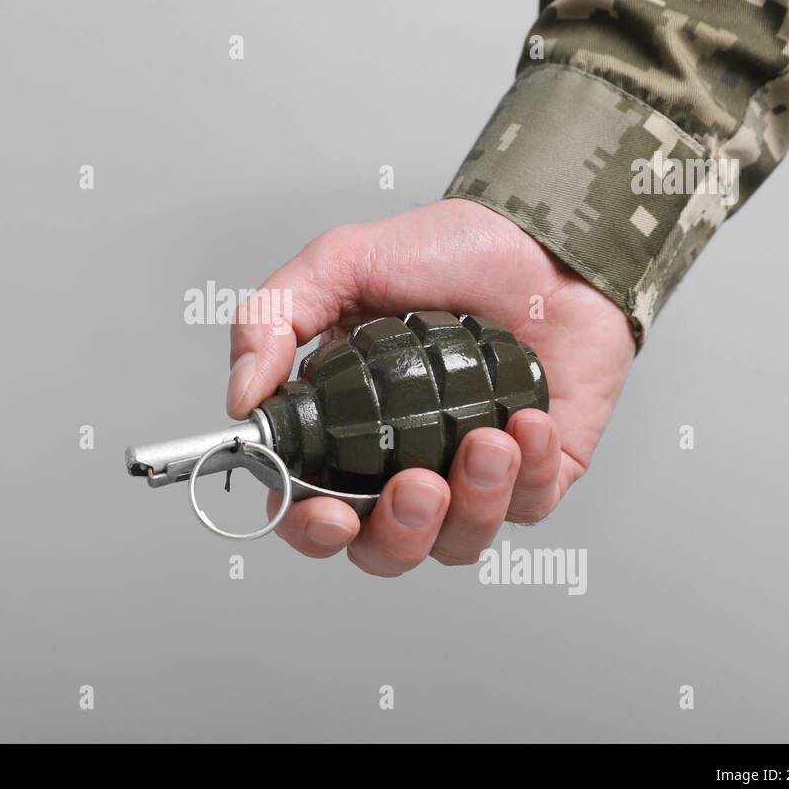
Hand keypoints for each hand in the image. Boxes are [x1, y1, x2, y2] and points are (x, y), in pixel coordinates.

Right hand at [228, 199, 634, 575]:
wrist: (548, 240)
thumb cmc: (451, 250)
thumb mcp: (342, 261)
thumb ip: (273, 318)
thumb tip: (240, 397)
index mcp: (345, 428)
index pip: (308, 508)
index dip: (311, 528)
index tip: (331, 513)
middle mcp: (402, 463)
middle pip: (382, 549)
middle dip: (399, 532)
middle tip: (419, 484)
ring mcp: (469, 474)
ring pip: (458, 542)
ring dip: (474, 501)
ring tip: (488, 440)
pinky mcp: (537, 474)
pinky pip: (530, 508)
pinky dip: (531, 474)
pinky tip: (530, 426)